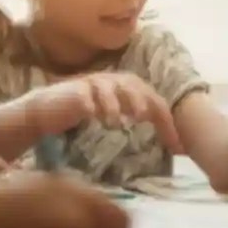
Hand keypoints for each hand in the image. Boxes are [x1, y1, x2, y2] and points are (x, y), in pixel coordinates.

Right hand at [28, 74, 183, 153]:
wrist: (49, 110)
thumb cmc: (88, 112)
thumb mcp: (117, 114)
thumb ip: (143, 121)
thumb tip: (178, 146)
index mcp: (126, 86)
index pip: (152, 98)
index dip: (165, 119)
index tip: (173, 143)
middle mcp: (112, 81)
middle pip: (131, 84)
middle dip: (139, 100)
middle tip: (142, 117)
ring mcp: (91, 83)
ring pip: (106, 87)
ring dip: (113, 103)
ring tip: (115, 123)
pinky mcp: (72, 91)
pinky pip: (82, 95)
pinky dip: (88, 104)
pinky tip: (91, 115)